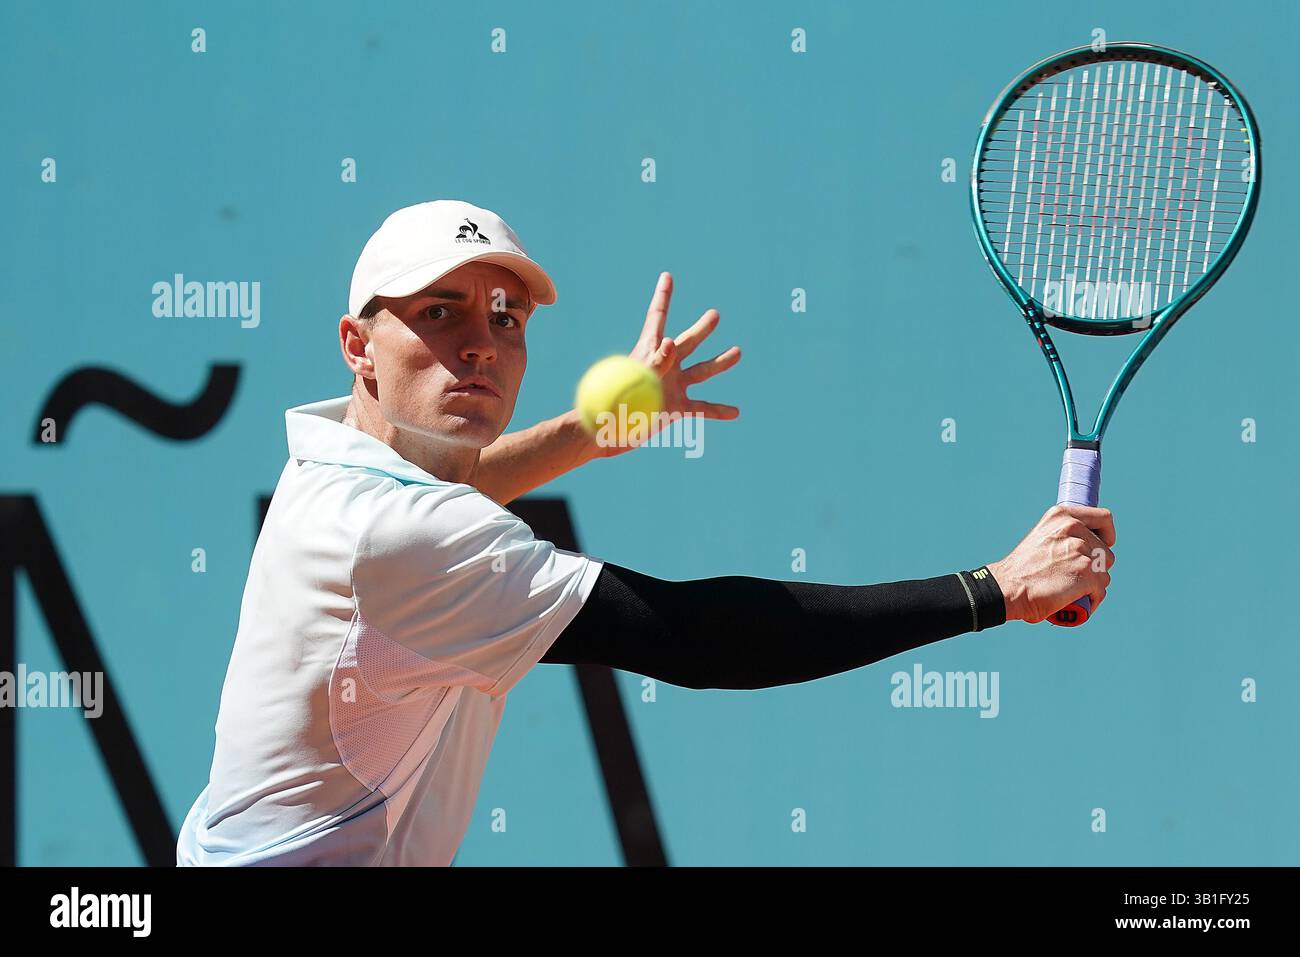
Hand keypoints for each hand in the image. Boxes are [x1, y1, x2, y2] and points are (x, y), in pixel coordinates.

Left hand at [610, 272, 739, 454]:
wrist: (606, 431)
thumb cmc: (610, 401)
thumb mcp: (632, 378)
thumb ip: (654, 362)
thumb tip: (672, 342)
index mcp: (648, 351)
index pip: (657, 319)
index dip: (663, 297)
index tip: (666, 276)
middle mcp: (664, 366)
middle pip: (687, 342)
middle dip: (702, 329)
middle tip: (714, 314)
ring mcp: (673, 387)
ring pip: (702, 371)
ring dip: (721, 362)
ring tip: (738, 352)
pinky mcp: (677, 409)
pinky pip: (702, 408)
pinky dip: (719, 410)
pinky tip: (735, 412)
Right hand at [986, 504, 1115, 623]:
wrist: (1007, 588)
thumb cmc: (1021, 570)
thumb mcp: (1041, 538)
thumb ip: (1064, 536)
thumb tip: (1087, 547)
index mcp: (1061, 515)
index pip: (1104, 518)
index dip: (1106, 535)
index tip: (1102, 546)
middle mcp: (1072, 528)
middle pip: (1106, 552)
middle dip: (1095, 567)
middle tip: (1075, 578)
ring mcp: (1081, 551)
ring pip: (1104, 573)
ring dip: (1093, 584)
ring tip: (1073, 591)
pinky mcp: (1086, 575)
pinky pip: (1101, 590)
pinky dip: (1092, 599)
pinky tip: (1077, 602)